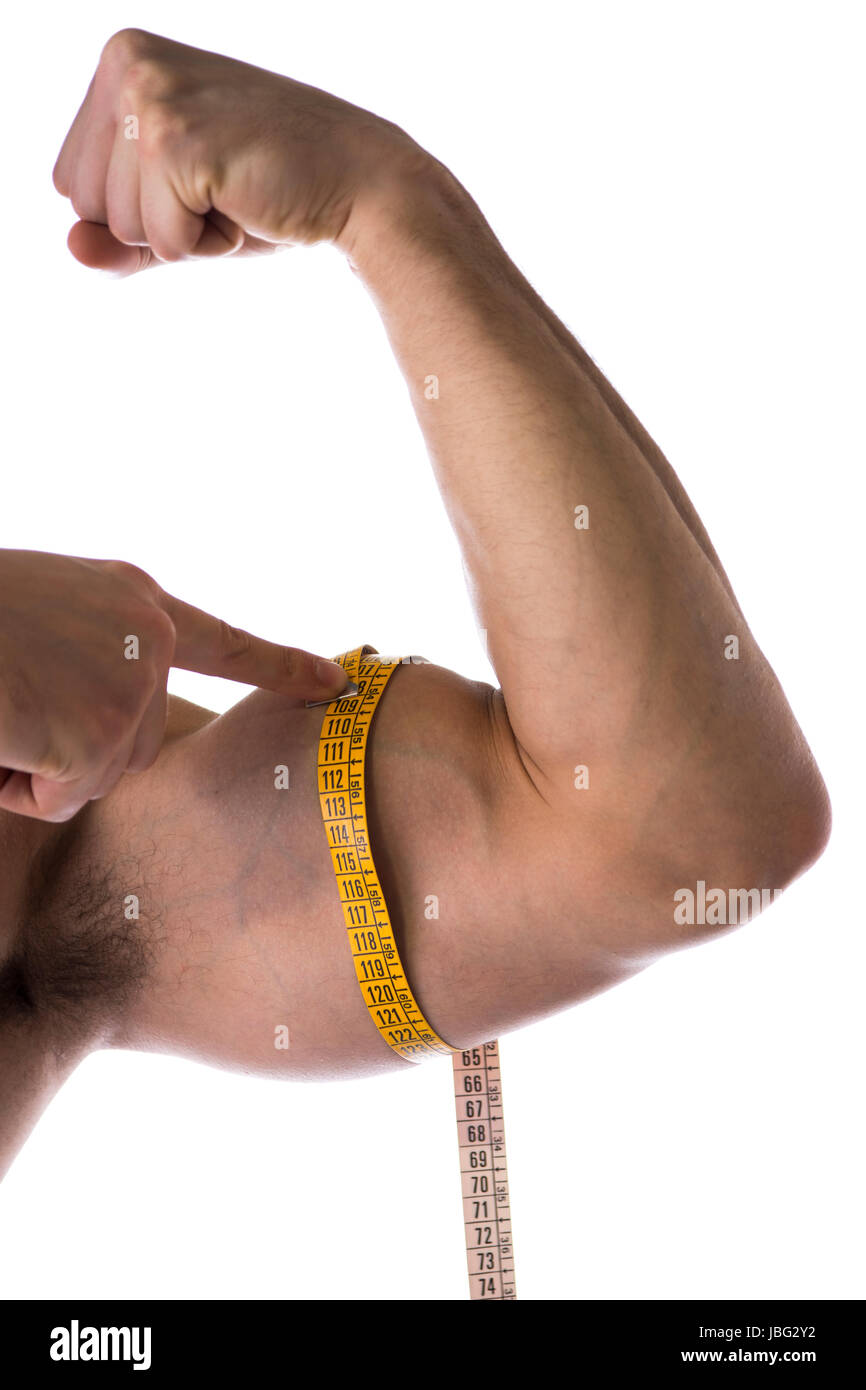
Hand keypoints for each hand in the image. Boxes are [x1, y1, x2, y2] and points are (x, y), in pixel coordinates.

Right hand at [0, 550, 352, 820]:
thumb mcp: (40, 610)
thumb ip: (91, 650)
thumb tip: (112, 729)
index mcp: (131, 597)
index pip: (223, 639)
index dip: (279, 666)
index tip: (335, 684)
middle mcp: (148, 633)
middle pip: (136, 744)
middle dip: (69, 749)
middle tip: (10, 700)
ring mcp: (131, 682)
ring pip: (96, 778)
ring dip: (37, 766)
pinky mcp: (98, 733)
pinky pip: (60, 800)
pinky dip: (15, 787)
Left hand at [52, 27, 421, 274]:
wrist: (361, 183)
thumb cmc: (271, 192)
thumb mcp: (179, 213)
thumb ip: (117, 238)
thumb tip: (71, 247)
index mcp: (122, 59)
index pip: (73, 182)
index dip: (140, 209)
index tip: (203, 175)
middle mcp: (128, 62)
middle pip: (88, 203)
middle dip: (156, 223)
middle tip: (223, 186)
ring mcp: (151, 98)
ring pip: (121, 226)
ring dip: (185, 234)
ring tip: (237, 193)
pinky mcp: (176, 142)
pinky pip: (162, 242)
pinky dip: (208, 245)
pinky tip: (247, 204)